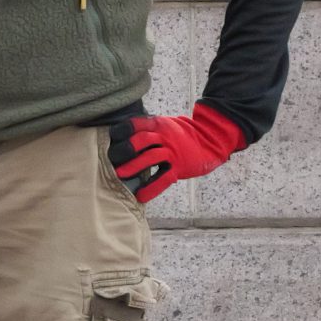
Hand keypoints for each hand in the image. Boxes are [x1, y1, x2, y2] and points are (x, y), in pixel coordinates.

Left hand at [107, 103, 246, 203]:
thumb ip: (145, 128)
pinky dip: (151, 188)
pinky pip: (164, 178)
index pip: (134, 124)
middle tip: (110, 159)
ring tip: (119, 175)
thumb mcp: (163, 125)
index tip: (108, 138)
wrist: (211, 140)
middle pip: (141, 140)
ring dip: (134, 166)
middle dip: (124, 150)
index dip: (120, 131)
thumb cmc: (180, 134)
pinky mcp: (179, 166)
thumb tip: (117, 139)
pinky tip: (141, 196)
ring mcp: (173, 151)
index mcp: (157, 124)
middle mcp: (164, 136)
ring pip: (151, 157)